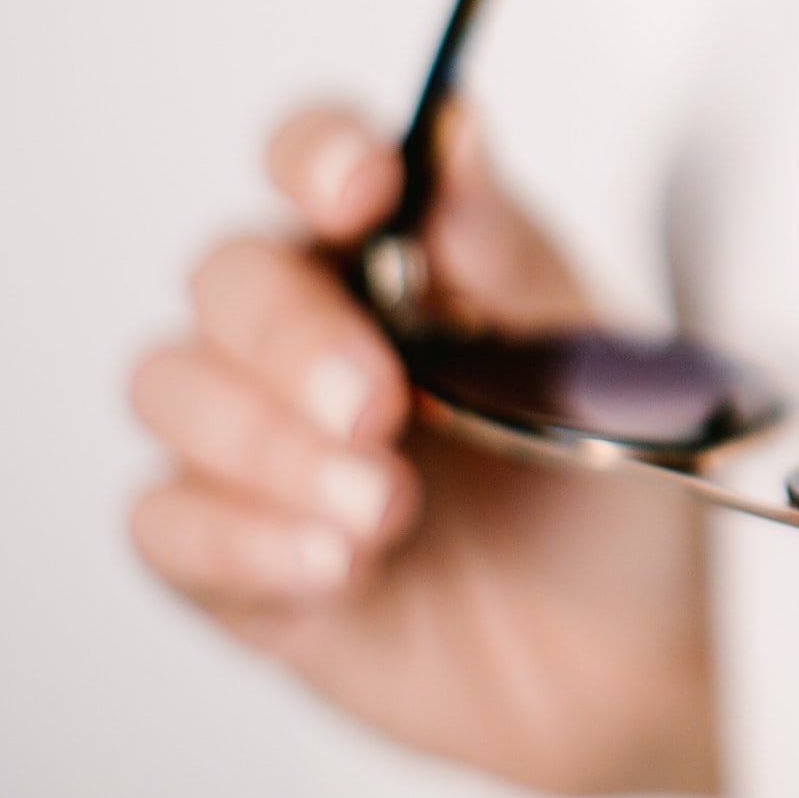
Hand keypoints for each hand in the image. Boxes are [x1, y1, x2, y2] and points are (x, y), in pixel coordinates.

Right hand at [128, 105, 717, 794]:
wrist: (633, 664)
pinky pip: (165, 522)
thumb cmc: (618, 494)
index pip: (315, 158)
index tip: (361, 188)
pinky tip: (338, 566)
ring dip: (269, 444)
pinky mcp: (233, 557)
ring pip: (171, 387)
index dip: (317, 153)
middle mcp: (316, 332)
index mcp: (402, 257)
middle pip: (228, 275)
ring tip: (385, 507)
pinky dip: (241, 537)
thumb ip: (509, 254)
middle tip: (376, 403)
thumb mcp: (593, 363)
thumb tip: (455, 133)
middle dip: (292, 334)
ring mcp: (262, 444)